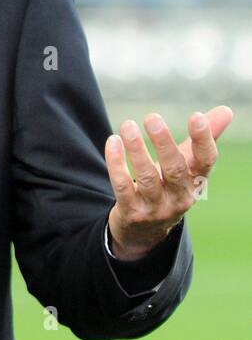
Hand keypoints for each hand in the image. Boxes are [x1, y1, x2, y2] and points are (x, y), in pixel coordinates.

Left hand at [105, 105, 231, 260]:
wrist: (145, 230)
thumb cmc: (169, 186)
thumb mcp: (187, 165)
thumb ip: (202, 138)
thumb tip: (226, 110)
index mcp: (196, 182)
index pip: (206, 161)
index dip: (204, 140)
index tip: (197, 116)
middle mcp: (179, 196)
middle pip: (175, 169)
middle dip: (164, 143)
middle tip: (152, 117)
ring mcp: (155, 206)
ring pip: (147, 178)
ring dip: (137, 150)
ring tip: (128, 125)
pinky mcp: (132, 211)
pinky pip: (123, 186)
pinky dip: (116, 164)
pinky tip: (113, 142)